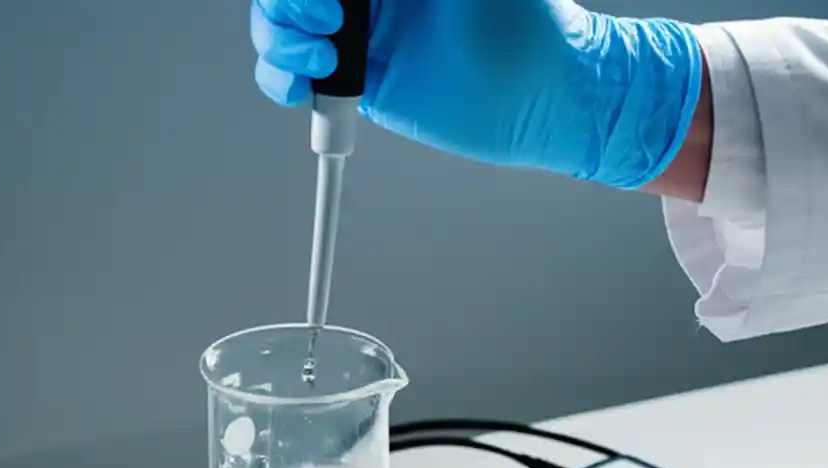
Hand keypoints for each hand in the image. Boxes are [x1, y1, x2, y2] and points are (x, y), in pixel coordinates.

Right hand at [250, 0, 703, 188]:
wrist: (548, 97)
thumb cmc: (530, 23)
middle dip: (288, 4)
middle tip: (331, 18)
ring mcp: (356, 37)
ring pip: (278, 27)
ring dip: (280, 36)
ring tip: (326, 55)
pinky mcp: (354, 86)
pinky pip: (293, 77)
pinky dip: (281, 78)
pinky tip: (306, 84)